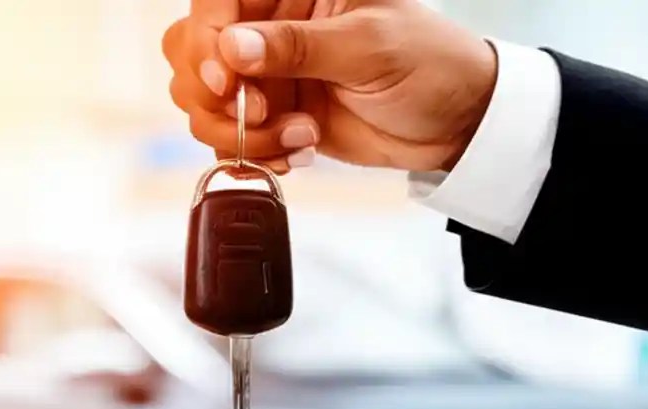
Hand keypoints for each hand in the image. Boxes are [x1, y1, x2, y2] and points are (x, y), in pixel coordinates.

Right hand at [163, 0, 499, 173]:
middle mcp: (271, 24)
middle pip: (192, 48)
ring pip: (202, 100)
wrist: (456, 124)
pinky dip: (253, 153)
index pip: (217, 0)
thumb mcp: (369, 47)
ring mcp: (266, 72)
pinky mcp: (271, 116)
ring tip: (298, 136)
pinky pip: (228, 137)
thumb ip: (299, 47)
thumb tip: (232, 48)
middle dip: (215, 92)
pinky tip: (298, 153)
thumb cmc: (430, 63)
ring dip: (240, 130)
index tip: (227, 78)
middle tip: (264, 112)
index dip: (207, 38)